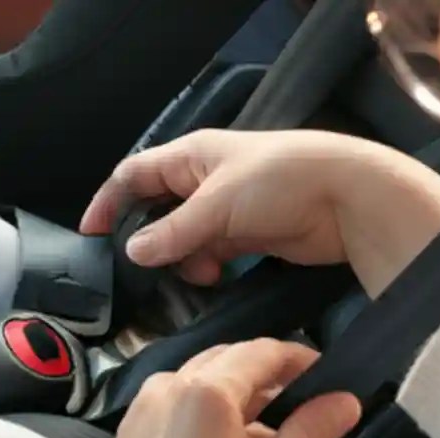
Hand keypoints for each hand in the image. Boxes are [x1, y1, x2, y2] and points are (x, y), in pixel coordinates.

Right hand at [80, 129, 439, 295]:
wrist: (346, 198)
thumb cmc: (282, 180)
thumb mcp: (218, 204)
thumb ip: (174, 231)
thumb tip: (135, 252)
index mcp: (192, 156)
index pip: (135, 175)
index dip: (111, 203)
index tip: (92, 234)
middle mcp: (206, 180)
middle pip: (160, 211)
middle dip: (151, 240)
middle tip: (145, 268)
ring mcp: (230, 209)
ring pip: (187, 239)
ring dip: (183, 259)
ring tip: (195, 274)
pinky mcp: (251, 236)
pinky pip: (214, 254)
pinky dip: (208, 267)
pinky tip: (214, 278)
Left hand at [89, 339, 361, 437]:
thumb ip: (314, 429)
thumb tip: (346, 400)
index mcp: (202, 390)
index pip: (260, 352)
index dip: (299, 359)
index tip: (329, 379)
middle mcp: (161, 393)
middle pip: (225, 368)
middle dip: (273, 390)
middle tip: (311, 421)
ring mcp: (135, 424)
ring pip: (198, 396)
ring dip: (243, 415)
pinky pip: (172, 423)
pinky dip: (208, 432)